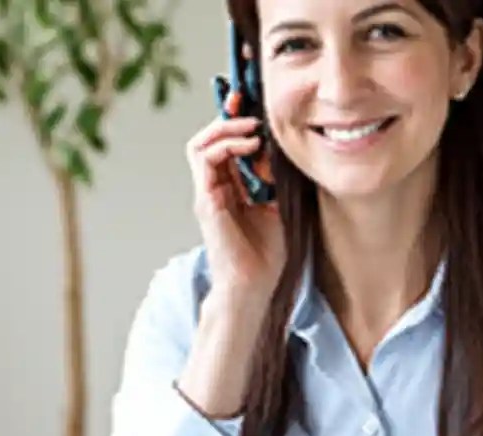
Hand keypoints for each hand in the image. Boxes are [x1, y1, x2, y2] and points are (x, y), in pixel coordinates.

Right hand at [186, 115, 284, 299]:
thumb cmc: (267, 254)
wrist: (255, 286)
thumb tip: (281, 150)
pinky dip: (226, 146)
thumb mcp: (278, 205)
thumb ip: (275, 179)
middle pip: (209, 138)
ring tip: (252, 127)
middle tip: (247, 102)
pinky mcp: (206, 200)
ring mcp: (207, 193)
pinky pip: (205, 160)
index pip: (226, 145)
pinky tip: (251, 146)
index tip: (254, 105)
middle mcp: (214, 187)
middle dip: (227, 116)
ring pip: (201, 144)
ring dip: (226, 129)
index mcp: (230, 188)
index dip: (236, 122)